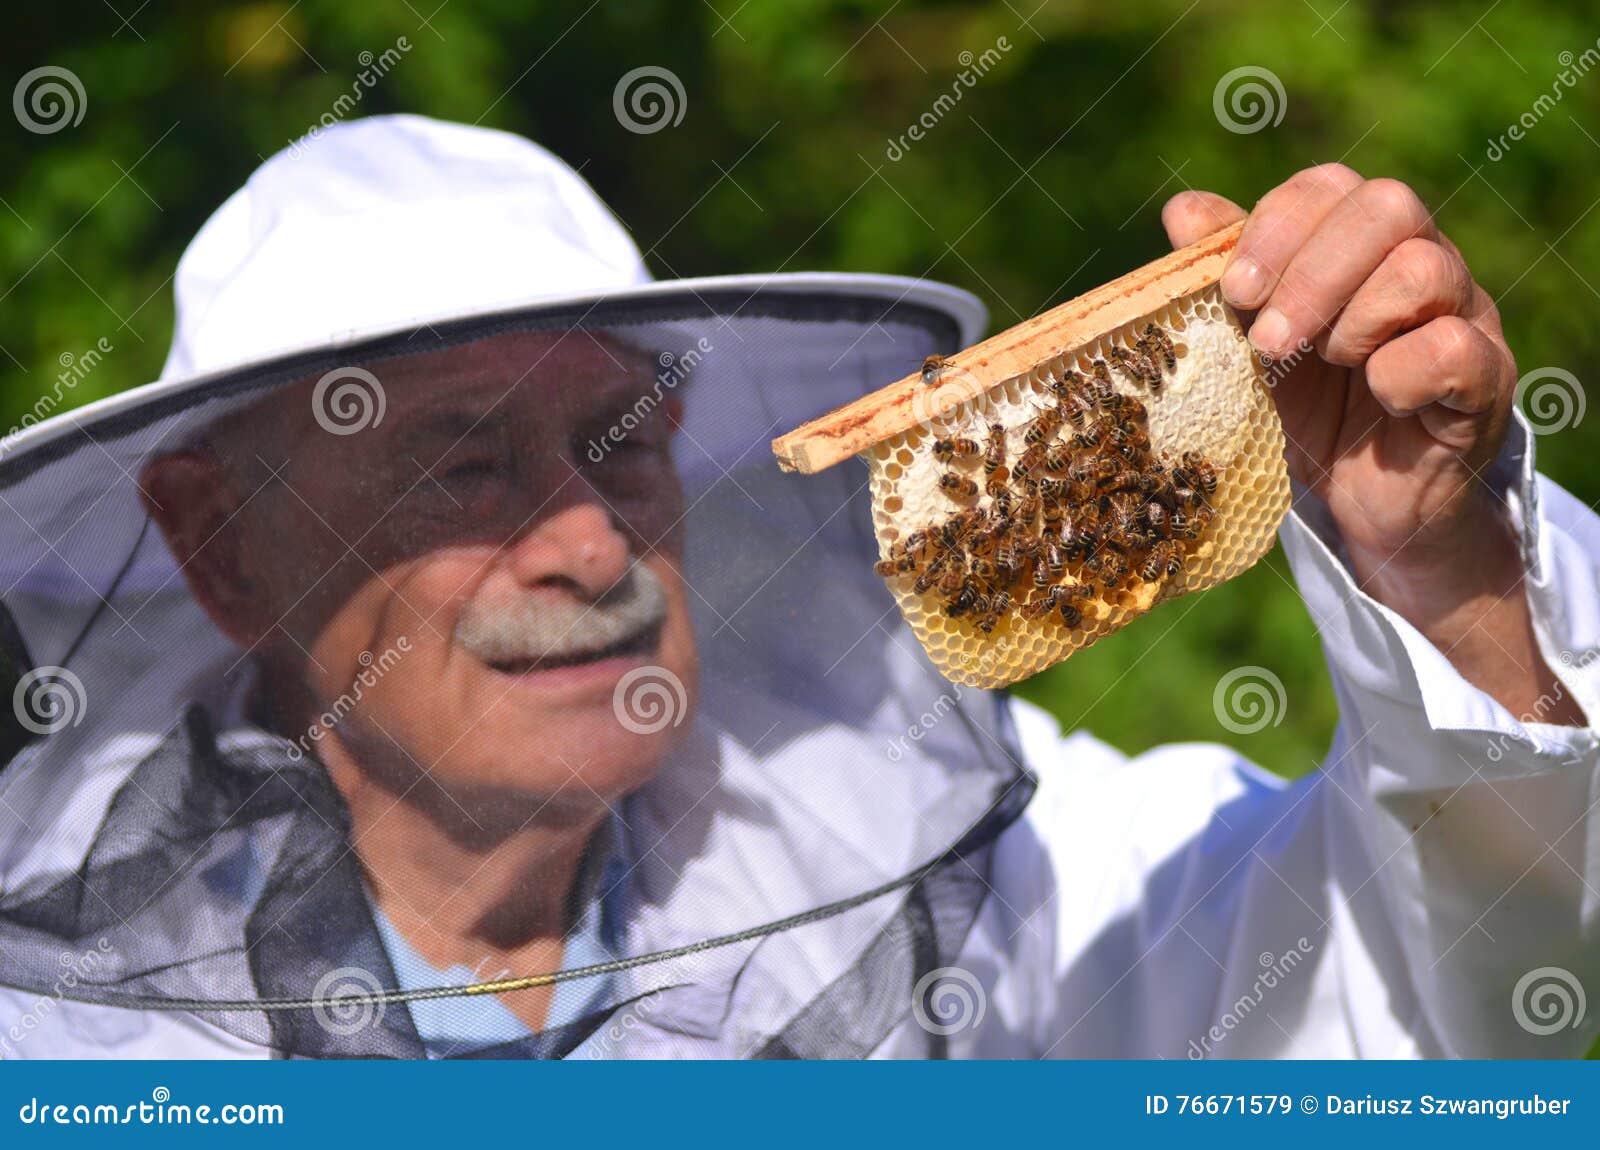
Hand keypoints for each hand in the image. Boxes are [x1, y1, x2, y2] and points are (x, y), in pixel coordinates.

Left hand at [1163, 165, 1514, 585]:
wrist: (1364, 503)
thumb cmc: (1310, 413)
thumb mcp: (1253, 348)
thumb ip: (1227, 280)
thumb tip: (1184, 211)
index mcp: (1362, 245)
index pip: (1330, 187)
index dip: (1276, 227)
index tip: (1235, 291)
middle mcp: (1424, 261)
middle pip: (1387, 207)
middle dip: (1311, 273)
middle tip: (1268, 341)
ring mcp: (1464, 313)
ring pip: (1423, 269)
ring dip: (1352, 322)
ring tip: (1329, 366)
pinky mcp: (1486, 376)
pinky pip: (1451, 347)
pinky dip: (1399, 375)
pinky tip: (1380, 400)